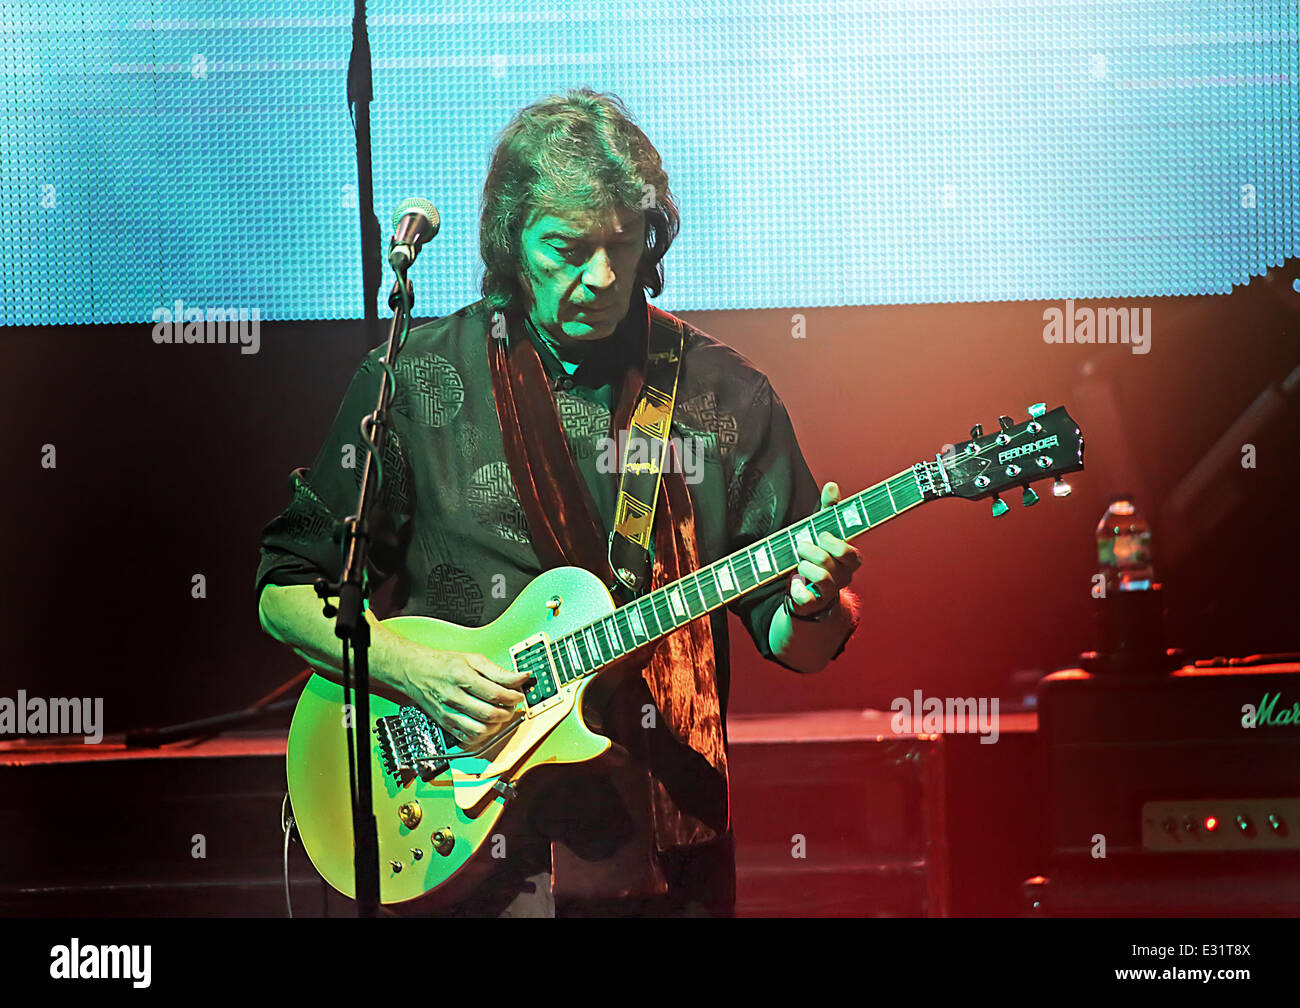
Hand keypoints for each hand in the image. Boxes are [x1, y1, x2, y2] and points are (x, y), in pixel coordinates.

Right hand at [397, 650, 528, 749]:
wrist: (415, 671)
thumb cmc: (444, 664)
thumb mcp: (473, 659)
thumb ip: (498, 671)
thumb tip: (522, 677)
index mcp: (462, 678)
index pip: (495, 694)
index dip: (513, 697)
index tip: (519, 695)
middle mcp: (454, 698)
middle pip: (489, 714)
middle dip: (507, 712)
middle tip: (511, 705)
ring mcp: (449, 713)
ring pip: (480, 730)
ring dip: (496, 726)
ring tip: (499, 715)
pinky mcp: (446, 724)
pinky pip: (468, 738)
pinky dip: (482, 734)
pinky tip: (486, 723)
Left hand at [788, 481, 861, 617]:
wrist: (809, 593)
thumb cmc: (818, 555)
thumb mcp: (823, 531)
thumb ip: (830, 510)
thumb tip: (832, 485)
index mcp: (849, 560)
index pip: (850, 553)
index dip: (837, 544)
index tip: (822, 535)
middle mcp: (843, 576)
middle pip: (831, 559)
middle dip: (812, 549)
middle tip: (801, 545)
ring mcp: (829, 592)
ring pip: (820, 576)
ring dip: (804, 565)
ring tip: (798, 563)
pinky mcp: (813, 604)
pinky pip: (805, 597)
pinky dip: (797, 589)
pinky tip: (795, 583)